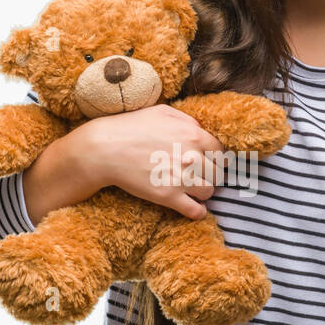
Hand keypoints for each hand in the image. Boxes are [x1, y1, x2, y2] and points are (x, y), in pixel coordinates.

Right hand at [77, 104, 224, 219]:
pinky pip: (195, 211)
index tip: (208, 162)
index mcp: (193, 134)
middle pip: (216, 173)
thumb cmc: (131, 127)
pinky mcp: (168, 197)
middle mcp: (192, 157)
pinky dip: (198, 212)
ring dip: (204, 192)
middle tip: (200, 176)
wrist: (105, 149)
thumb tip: (201, 130)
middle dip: (209, 175)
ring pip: (209, 192)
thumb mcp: (162, 112)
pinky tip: (194, 209)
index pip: (220, 151)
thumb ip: (187, 120)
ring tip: (194, 191)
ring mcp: (181, 178)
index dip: (214, 157)